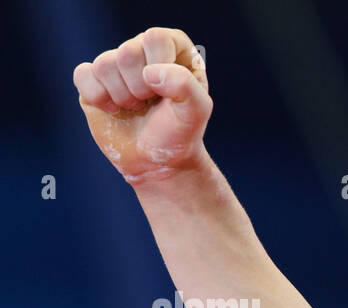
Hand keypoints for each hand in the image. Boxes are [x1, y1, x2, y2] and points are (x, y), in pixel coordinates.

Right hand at [73, 27, 212, 185]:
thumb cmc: (180, 133)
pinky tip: (114, 110)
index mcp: (172, 48)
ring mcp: (116, 63)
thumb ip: (185, 85)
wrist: (156, 162)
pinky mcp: (93, 79)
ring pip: (104, 64)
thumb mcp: (197, 111)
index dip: (159, 68)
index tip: (167, 92)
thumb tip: (150, 72)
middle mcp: (142, 50)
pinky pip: (83, 75)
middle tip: (150, 104)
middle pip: (127, 52)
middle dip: (140, 89)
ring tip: (136, 108)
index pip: (155, 38)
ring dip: (122, 97)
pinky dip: (99, 99)